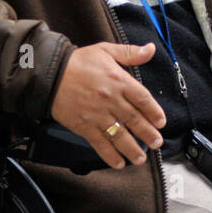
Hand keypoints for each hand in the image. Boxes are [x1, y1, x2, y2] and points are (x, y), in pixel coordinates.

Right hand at [50, 42, 166, 168]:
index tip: (160, 122)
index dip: (154, 112)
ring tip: (141, 159)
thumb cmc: (78, 62)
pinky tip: (119, 163)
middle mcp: (110, 99)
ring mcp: (97, 115)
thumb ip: (130, 53)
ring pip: (119, 135)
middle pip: (134, 119)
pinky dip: (110, 155)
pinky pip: (100, 143)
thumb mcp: (105, 50)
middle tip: (157, 143)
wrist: (50, 73)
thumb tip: (150, 49)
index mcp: (118, 80)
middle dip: (147, 134)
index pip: (142, 99)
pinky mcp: (84, 126)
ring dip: (132, 149)